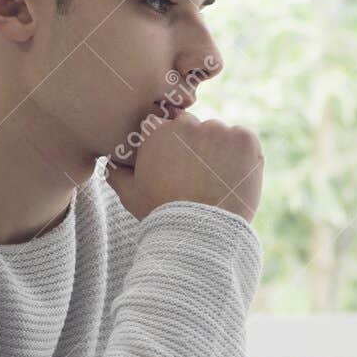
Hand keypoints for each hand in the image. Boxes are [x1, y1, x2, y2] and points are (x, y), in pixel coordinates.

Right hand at [105, 112, 263, 223]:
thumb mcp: (130, 196)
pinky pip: (245, 140)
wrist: (200, 232)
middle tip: (200, 178)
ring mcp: (218, 130)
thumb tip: (111, 163)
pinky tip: (233, 178)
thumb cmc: (162, 215)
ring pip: (221, 134)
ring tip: (218, 182)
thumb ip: (117, 173)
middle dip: (198, 147)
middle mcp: (187, 124)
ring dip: (222, 150)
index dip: (175, 148)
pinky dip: (243, 155)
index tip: (180, 168)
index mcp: (156, 131)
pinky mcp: (244, 139)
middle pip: (196, 128)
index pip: (168, 126)